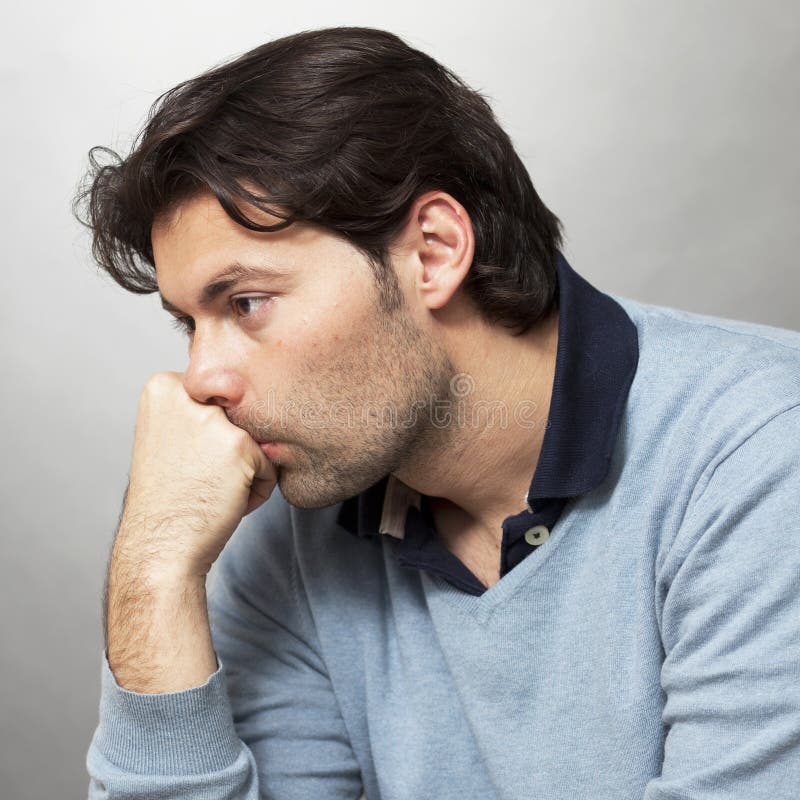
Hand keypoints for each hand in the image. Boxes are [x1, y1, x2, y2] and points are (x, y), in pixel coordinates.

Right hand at [114, 371, 276, 578]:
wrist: (161, 546)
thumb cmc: (170, 498)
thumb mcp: (169, 435)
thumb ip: (200, 410)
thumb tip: (257, 399)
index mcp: (164, 386)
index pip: (219, 399)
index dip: (209, 437)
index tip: (185, 462)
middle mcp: (186, 394)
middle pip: (240, 415)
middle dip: (228, 450)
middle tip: (198, 478)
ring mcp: (213, 419)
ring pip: (257, 437)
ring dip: (245, 468)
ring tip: (211, 489)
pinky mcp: (239, 445)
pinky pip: (270, 463)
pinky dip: (257, 487)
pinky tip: (225, 500)